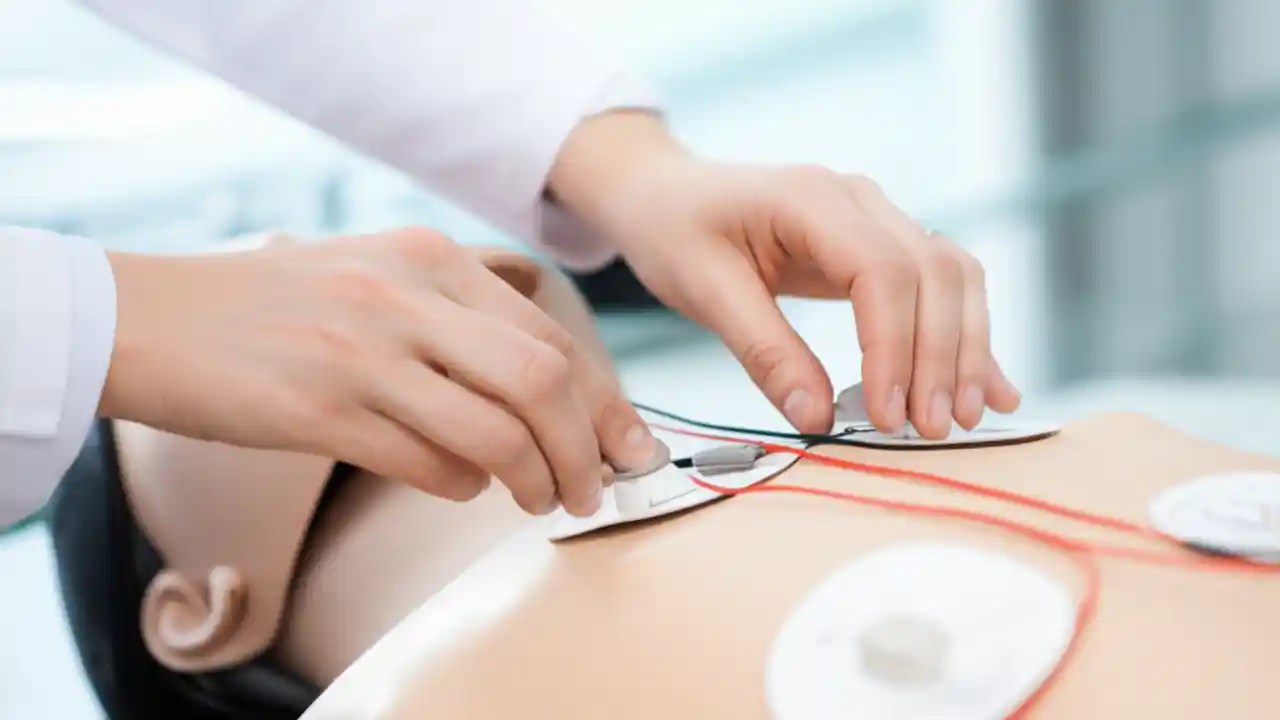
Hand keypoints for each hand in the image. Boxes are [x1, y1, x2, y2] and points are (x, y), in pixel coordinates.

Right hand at [100, 229, 656, 515]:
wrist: (154, 316)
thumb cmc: (278, 302)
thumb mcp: (377, 266)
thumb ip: (460, 302)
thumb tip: (547, 348)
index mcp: (430, 256)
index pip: (552, 338)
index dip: (605, 404)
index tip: (631, 447)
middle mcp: (406, 296)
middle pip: (543, 383)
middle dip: (584, 450)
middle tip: (590, 490)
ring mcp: (364, 353)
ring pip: (496, 434)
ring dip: (534, 481)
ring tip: (538, 499)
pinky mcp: (321, 412)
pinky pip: (430, 466)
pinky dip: (463, 487)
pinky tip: (460, 485)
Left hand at [550, 113, 1019, 438]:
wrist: (665, 192)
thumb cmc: (674, 231)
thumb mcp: (703, 290)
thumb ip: (764, 351)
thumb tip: (818, 419)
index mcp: (810, 198)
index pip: (880, 271)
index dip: (893, 347)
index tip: (885, 415)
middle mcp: (858, 199)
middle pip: (933, 272)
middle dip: (940, 357)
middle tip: (931, 431)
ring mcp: (877, 216)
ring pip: (953, 276)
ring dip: (964, 348)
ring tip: (964, 417)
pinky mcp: (880, 244)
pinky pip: (940, 285)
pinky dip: (965, 335)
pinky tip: (989, 385)